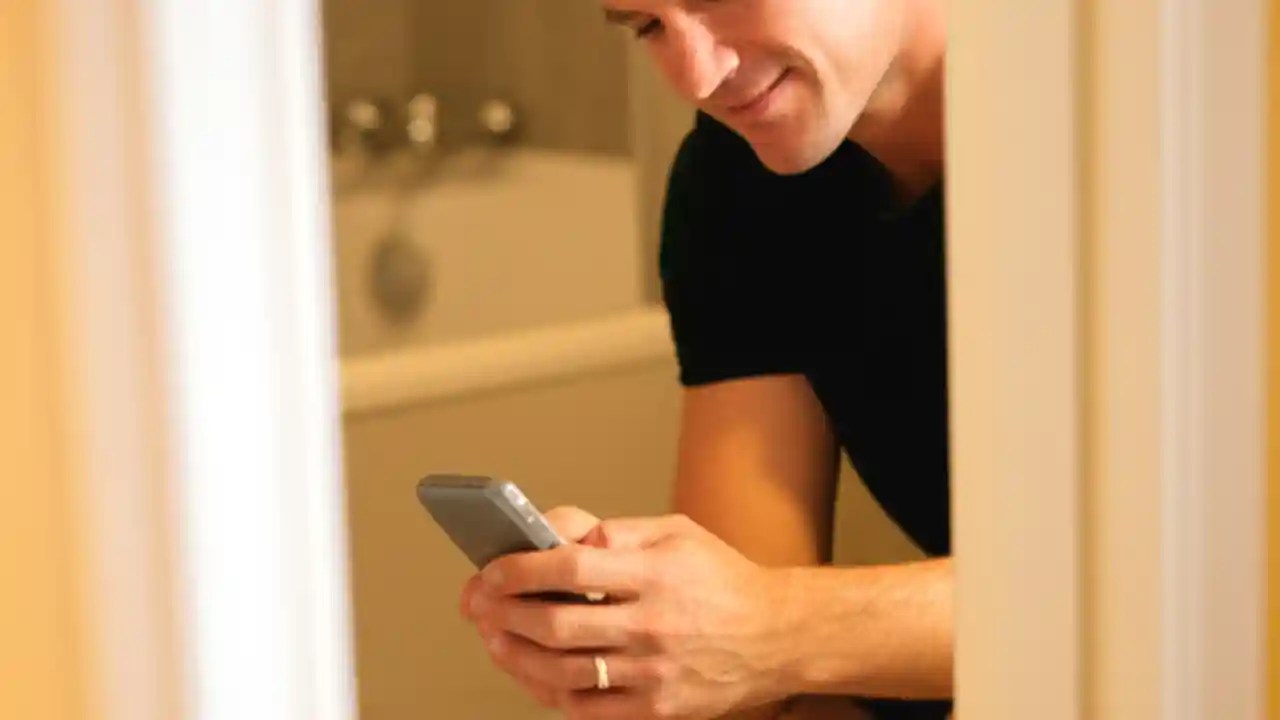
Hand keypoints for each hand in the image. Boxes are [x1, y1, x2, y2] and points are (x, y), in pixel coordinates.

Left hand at [459, 507, 797, 719]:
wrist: (778, 636)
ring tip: (494, 638)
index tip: (492, 570)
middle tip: (479, 605)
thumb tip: (554, 536)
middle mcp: (654, 624)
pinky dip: (547, 692)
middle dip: (504, 615)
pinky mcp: (657, 710)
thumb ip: (614, 532)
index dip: (520, 570)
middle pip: (557, 626)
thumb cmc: (722, 578)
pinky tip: (530, 674)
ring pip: (562, 673)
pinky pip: (586, 710)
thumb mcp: (675, 532)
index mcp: (657, 572)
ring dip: (515, 656)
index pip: (571, 569)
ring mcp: (654, 673)